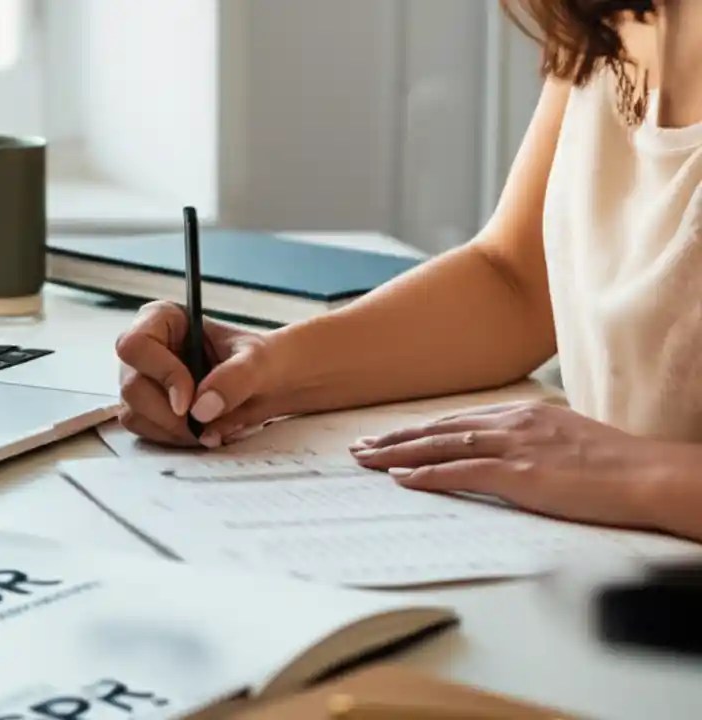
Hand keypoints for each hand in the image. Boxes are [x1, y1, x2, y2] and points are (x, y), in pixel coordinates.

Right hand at [115, 301, 280, 447]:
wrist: (273, 385)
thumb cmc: (263, 360)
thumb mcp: (258, 363)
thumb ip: (234, 379)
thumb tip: (201, 408)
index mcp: (163, 319)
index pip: (136, 345)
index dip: (161, 374)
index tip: (189, 401)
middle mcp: (146, 349)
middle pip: (131, 386)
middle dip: (168, 413)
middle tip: (203, 424)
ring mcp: (142, 381)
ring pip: (133, 413)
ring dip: (172, 430)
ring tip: (208, 428)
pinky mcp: (146, 409)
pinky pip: (144, 430)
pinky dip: (172, 439)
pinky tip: (200, 432)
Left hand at [349, 401, 676, 528]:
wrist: (649, 475)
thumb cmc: (616, 466)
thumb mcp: (566, 440)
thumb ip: (531, 443)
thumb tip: (507, 455)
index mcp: (523, 414)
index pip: (457, 420)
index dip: (419, 429)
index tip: (391, 436)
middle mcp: (512, 423)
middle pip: (439, 428)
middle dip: (396, 438)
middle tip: (359, 446)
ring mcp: (515, 447)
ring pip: (440, 445)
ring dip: (398, 453)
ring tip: (366, 459)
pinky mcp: (520, 474)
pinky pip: (461, 472)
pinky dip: (426, 474)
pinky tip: (401, 478)